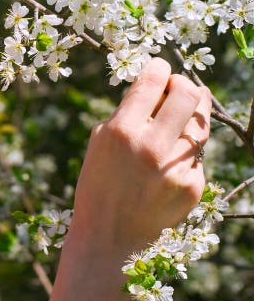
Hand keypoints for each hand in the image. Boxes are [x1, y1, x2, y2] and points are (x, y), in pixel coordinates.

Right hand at [52, 57, 211, 300]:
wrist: (108, 234)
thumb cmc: (98, 182)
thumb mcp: (100, 141)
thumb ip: (127, 113)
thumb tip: (156, 88)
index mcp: (121, 130)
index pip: (151, 81)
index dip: (159, 66)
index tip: (160, 66)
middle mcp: (151, 146)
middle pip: (187, 95)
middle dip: (184, 84)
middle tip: (179, 86)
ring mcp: (175, 167)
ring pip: (201, 125)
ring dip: (194, 113)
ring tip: (187, 110)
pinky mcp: (192, 186)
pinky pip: (197, 156)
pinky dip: (187, 151)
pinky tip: (172, 157)